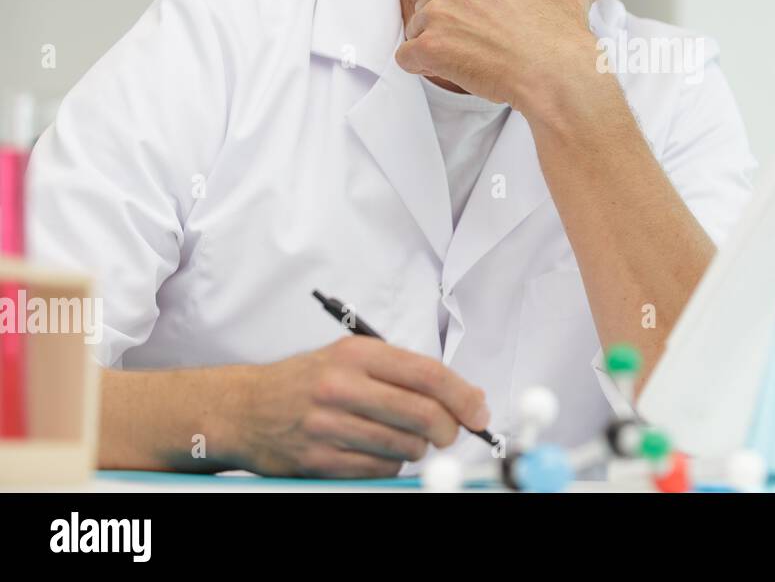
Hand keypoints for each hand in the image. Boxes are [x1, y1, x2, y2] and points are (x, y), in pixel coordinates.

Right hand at [231, 336, 489, 477]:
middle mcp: (342, 386)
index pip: (427, 374)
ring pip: (405, 446)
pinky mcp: (319, 459)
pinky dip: (390, 464)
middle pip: (422, 414)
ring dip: (417, 448)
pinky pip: (378, 469)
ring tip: (404, 437)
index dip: (463, 396)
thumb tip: (464, 396)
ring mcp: (328, 425)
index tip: (479, 411)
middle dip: (448, 429)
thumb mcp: (352, 357)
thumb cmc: (308, 380)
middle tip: (450, 433)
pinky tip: (377, 450)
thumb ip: (406, 372)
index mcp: (357, 354)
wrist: (245, 408)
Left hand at [395, 0, 608, 110]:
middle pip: (424, 2)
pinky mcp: (429, 47)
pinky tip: (451, 72)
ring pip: (415, 30)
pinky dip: (421, 68)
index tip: (464, 13)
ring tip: (469, 59)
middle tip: (474, 42)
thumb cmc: (561, 35)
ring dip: (434, 47)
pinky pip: (406, 58)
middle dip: (442, 23)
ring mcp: (436, 14)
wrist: (556, 74)